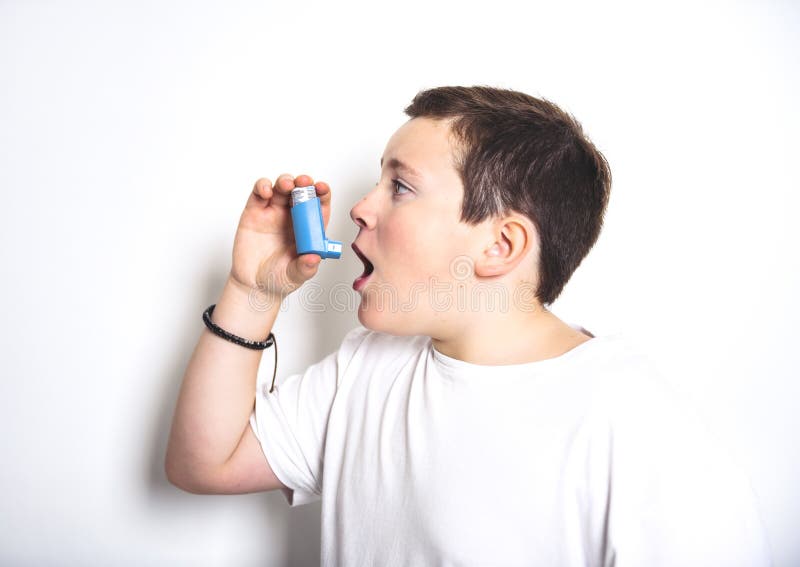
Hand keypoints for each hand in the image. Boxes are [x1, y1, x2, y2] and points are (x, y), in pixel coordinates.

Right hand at [229, 174, 331, 301]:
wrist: (254, 285)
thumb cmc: (279, 279)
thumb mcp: (296, 275)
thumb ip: (306, 267)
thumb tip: (314, 258)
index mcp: (309, 228)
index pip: (319, 205)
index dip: (322, 193)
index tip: (322, 188)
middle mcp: (293, 217)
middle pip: (301, 191)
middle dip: (304, 182)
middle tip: (304, 182)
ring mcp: (273, 212)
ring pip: (280, 187)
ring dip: (285, 181)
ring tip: (286, 186)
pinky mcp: (254, 212)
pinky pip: (258, 193)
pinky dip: (262, 186)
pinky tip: (265, 192)